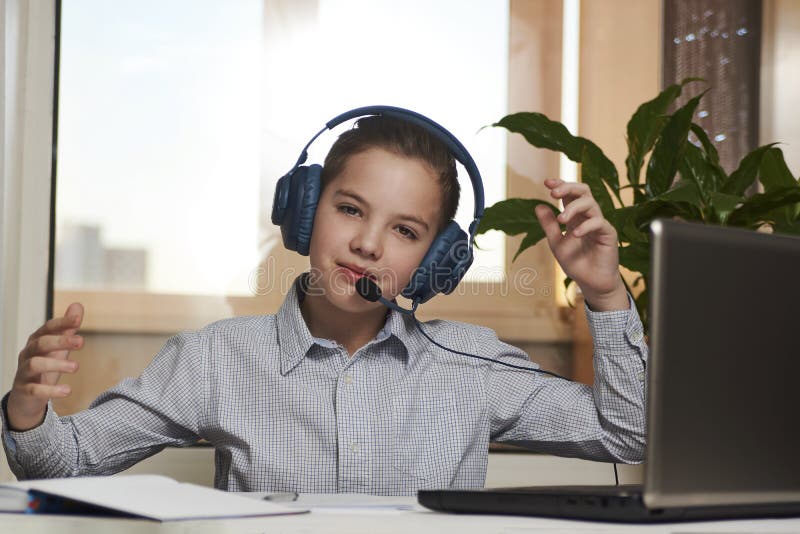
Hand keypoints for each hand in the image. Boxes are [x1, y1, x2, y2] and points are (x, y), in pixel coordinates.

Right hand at [7, 303, 83, 430]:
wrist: (26, 399)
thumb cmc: (44, 369)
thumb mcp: (58, 349)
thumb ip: (67, 329)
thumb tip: (77, 305)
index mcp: (37, 342)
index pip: (47, 328)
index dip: (61, 323)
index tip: (77, 320)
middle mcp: (28, 355)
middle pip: (41, 343)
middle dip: (61, 341)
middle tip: (81, 342)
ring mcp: (24, 372)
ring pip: (34, 364)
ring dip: (56, 364)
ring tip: (76, 367)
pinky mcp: (24, 391)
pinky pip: (34, 390)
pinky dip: (50, 390)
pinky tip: (67, 391)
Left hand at [535, 179, 627, 310]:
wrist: (591, 283)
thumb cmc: (576, 263)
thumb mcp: (556, 243)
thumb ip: (549, 226)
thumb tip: (538, 206)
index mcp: (575, 216)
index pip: (570, 194)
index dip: (561, 184)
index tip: (547, 182)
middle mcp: (588, 216)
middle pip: (583, 190)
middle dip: (568, 187)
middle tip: (554, 193)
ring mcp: (599, 224)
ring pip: (590, 203)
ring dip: (573, 208)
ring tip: (561, 219)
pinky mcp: (609, 234)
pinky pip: (599, 223)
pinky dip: (585, 226)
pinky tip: (574, 233)